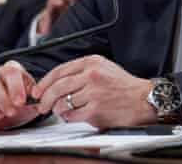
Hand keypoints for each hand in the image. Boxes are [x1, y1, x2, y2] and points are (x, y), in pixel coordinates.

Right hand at [0, 60, 38, 130]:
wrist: (6, 106)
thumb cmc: (18, 98)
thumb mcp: (30, 95)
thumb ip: (34, 95)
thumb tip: (38, 98)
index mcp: (11, 69)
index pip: (11, 72)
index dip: (15, 87)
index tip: (20, 102)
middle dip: (2, 100)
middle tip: (11, 112)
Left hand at [32, 55, 154, 127]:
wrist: (143, 99)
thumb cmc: (125, 86)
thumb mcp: (105, 68)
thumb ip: (82, 72)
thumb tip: (56, 83)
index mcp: (93, 62)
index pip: (60, 70)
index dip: (44, 82)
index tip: (38, 91)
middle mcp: (92, 75)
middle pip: (56, 87)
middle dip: (44, 99)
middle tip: (42, 105)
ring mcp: (93, 93)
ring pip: (62, 103)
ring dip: (58, 109)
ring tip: (63, 110)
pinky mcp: (95, 109)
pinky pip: (71, 115)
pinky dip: (69, 117)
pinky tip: (76, 115)